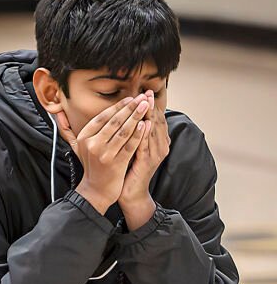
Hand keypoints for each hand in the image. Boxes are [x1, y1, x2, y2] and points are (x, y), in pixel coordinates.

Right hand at [56, 94, 149, 213]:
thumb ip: (67, 129)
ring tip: (147, 106)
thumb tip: (56, 113)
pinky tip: (146, 124)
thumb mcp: (76, 147)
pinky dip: (139, 134)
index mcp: (83, 138)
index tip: (129, 98)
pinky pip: (130, 145)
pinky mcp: (117, 163)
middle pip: (114, 122)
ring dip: (137, 117)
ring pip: (123, 131)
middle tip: (142, 98)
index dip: (117, 107)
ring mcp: (105, 154)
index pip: (101, 118)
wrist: (95, 190)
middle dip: (130, 108)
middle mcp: (92, 145)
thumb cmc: (90, 166)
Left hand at [120, 92, 169, 228]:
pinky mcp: (148, 163)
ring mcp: (155, 154)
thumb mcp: (129, 147)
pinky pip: (146, 145)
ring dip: (149, 116)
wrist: (129, 192)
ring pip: (153, 131)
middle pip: (156, 122)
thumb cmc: (127, 168)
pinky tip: (142, 124)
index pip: (155, 119)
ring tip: (145, 102)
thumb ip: (130, 133)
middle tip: (147, 92)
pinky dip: (144, 134)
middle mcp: (159, 146)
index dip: (150, 105)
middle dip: (150, 107)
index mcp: (156, 141)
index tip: (144, 92)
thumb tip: (124, 116)